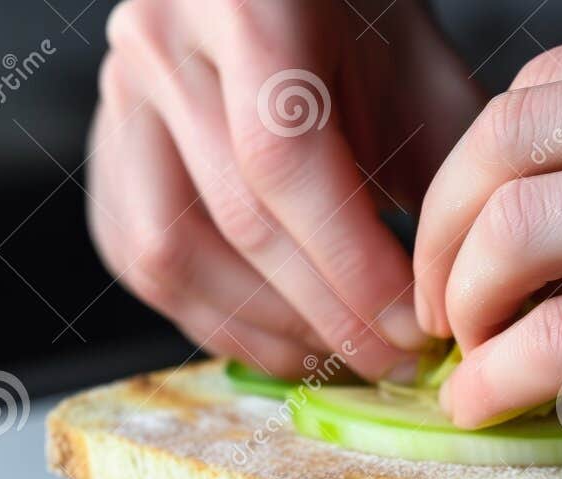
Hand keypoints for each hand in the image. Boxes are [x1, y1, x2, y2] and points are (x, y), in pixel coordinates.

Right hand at [90, 0, 478, 379]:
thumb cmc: (358, 21)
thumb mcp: (419, 69)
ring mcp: (119, 100)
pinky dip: (215, 319)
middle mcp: (161, 46)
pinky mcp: (105, 155)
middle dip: (325, 313)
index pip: (285, 162)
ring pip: (171, 257)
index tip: (411, 325)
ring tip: (340, 356)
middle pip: (235, 218)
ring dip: (263, 329)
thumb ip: (442, 172)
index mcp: (247, 4)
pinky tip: (281, 337)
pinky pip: (143, 265)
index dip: (351, 264)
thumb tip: (456, 295)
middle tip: (392, 360)